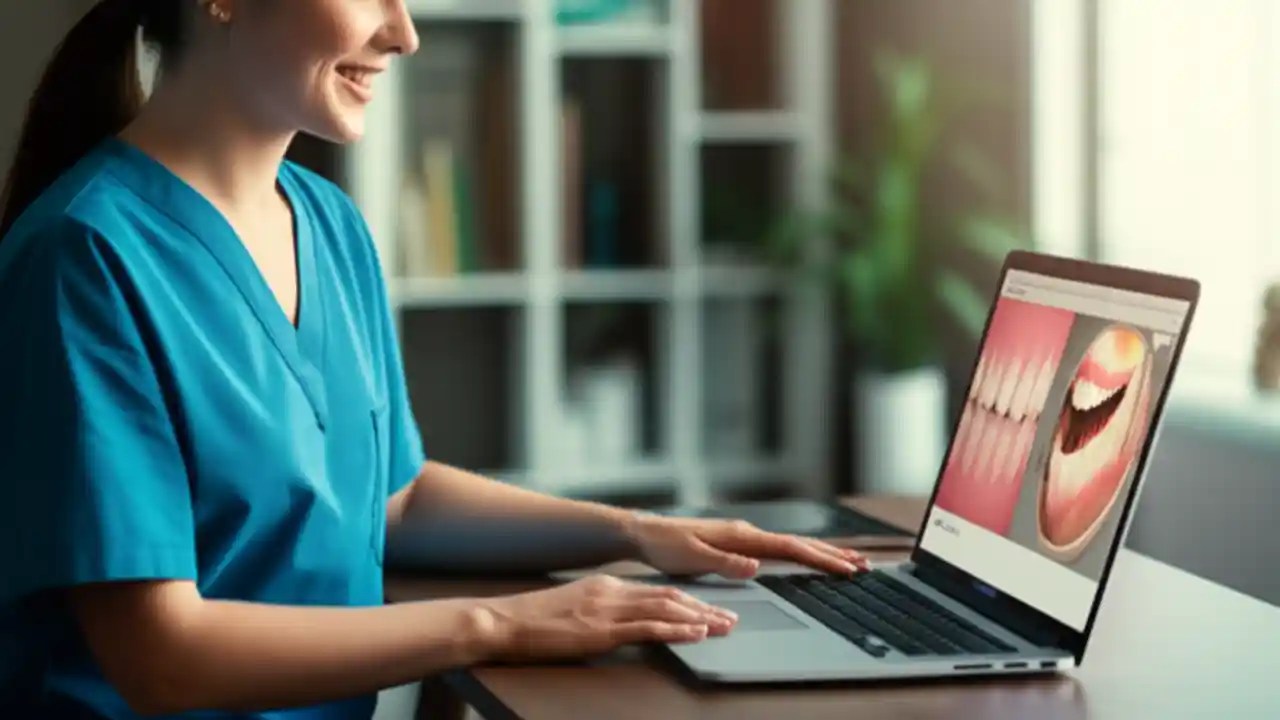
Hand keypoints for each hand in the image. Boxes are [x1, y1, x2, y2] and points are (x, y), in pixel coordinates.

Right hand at [479, 575, 737, 661]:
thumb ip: (600, 610)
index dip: (688, 600)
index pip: (657, 591)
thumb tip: (620, 623)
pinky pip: (648, 629)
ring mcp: (607, 610)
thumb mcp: (573, 607)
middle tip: (729, 617)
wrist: (505, 621)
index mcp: (606, 585)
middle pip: (669, 597)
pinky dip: (677, 629)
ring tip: (723, 626)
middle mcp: (612, 592)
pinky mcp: (602, 631)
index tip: (709, 608)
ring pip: (666, 610)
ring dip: (700, 618)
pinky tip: (696, 633)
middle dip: (703, 608)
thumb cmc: (533, 621)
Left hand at [624, 516, 868, 578]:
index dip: (820, 559)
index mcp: (742, 536)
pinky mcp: (739, 543)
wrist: (646, 533)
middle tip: (863, 566)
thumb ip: (723, 563)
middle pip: (799, 544)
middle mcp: (748, 533)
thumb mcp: (691, 557)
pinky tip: (807, 559)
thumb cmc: (665, 545)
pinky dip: (801, 554)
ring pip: (792, 545)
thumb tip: (756, 566)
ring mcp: (745, 537)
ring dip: (821, 553)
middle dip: (832, 555)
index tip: (845, 568)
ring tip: (848, 561)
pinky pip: (778, 549)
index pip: (790, 548)